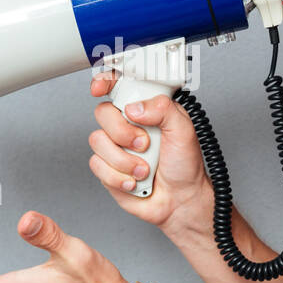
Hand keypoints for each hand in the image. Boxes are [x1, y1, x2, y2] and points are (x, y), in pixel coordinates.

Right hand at [88, 71, 211, 235]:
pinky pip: (97, 165)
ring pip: (97, 141)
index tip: (99, 88)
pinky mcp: (107, 169)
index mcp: (145, 110)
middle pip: (102, 113)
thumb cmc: (185, 165)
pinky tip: (134, 181)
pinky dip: (118, 177)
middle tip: (144, 144)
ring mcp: (115, 147)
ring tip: (144, 169)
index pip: (119, 87)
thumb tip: (135, 107)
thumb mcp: (184, 130)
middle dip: (122, 132)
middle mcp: (127, 126)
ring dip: (124, 160)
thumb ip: (163, 109)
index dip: (104, 82)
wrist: (180, 201)